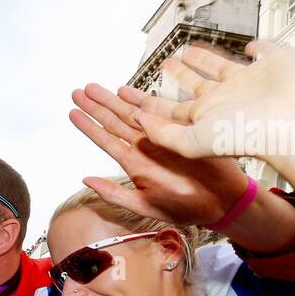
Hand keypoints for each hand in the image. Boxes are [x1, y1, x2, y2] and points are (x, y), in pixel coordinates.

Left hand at [70, 80, 251, 226]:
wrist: (222, 202)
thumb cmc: (185, 207)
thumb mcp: (144, 206)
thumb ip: (114, 193)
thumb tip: (86, 180)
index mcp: (134, 164)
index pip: (105, 140)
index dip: (88, 126)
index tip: (72, 113)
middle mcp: (144, 148)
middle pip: (114, 122)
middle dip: (95, 107)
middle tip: (77, 92)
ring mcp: (161, 138)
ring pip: (131, 114)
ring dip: (112, 101)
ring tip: (93, 88)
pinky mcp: (179, 132)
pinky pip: (158, 112)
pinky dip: (142, 101)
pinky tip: (127, 91)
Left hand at [123, 41, 294, 186]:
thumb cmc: (251, 137)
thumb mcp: (194, 141)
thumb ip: (164, 133)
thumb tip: (137, 120)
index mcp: (207, 116)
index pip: (171, 109)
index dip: (149, 102)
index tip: (129, 95)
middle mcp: (227, 99)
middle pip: (194, 85)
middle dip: (177, 76)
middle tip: (164, 65)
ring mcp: (251, 80)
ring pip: (221, 66)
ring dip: (204, 59)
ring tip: (187, 50)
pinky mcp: (275, 62)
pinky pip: (262, 51)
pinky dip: (255, 47)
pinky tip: (248, 45)